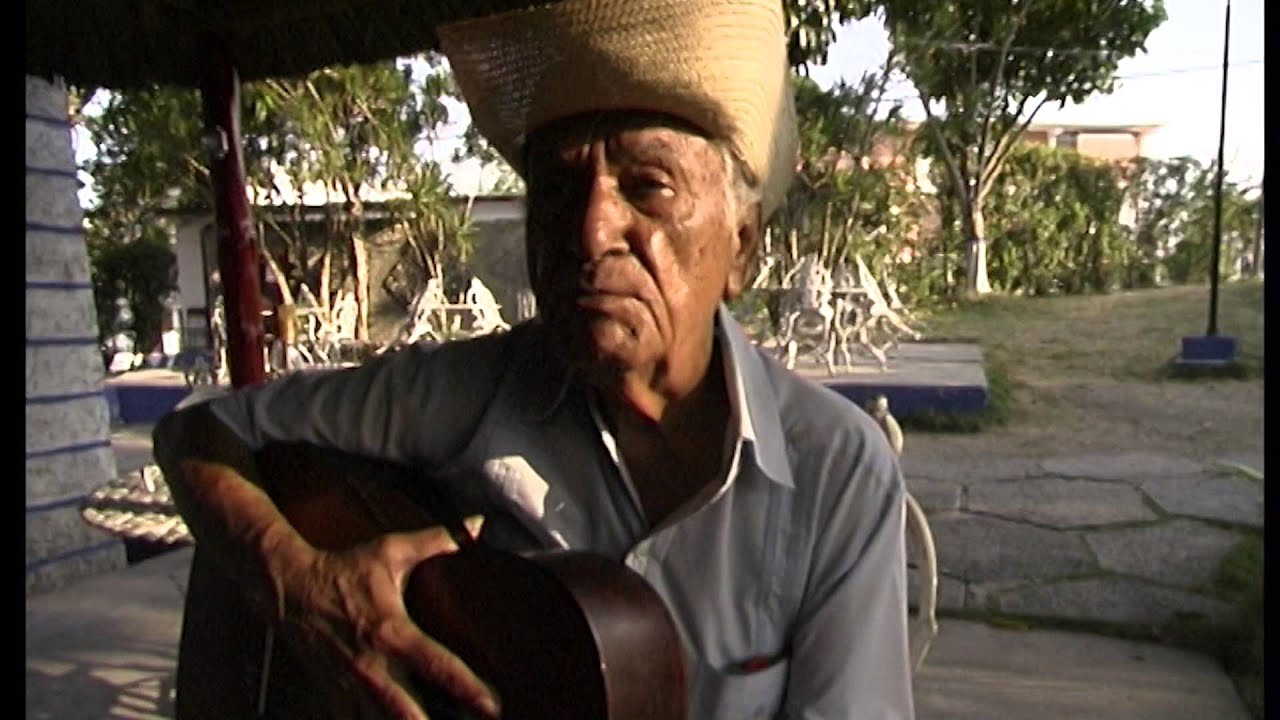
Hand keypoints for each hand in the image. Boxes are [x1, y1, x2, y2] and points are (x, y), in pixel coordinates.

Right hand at [279, 519, 499, 719]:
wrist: (288, 586)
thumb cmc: (344, 568)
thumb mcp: (391, 550)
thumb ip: (437, 540)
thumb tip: (478, 524)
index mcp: (393, 632)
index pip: (438, 668)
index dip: (469, 691)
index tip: (493, 707)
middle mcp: (373, 667)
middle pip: (408, 715)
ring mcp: (350, 686)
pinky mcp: (333, 695)